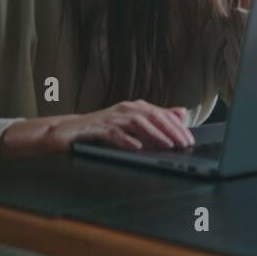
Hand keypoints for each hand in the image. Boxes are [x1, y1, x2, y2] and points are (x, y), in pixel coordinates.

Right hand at [0, 100, 193, 157]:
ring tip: (167, 145)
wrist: (67, 132)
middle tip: (183, 144)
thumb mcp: (131, 124)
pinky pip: (113, 134)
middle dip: (170, 130)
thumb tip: (182, 114)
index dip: (176, 126)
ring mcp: (109, 118)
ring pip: (136, 123)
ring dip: (154, 135)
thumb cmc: (101, 129)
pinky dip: (126, 140)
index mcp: (134, 108)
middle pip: (152, 117)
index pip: (161, 115)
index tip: (189, 139)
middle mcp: (124, 109)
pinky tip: (137, 148)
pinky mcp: (95, 129)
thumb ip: (155, 119)